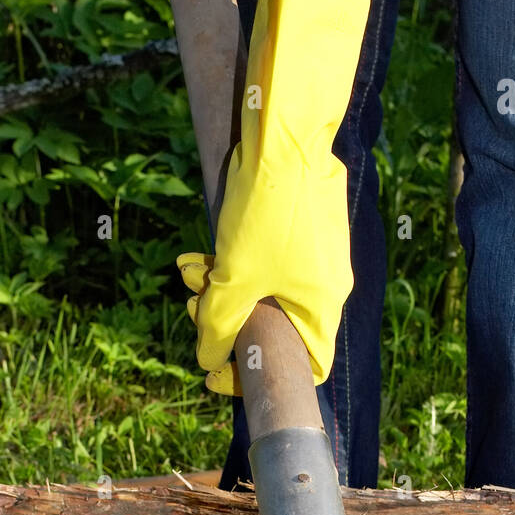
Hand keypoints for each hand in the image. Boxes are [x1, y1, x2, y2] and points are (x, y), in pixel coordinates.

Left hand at [178, 0, 374, 395]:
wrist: (285, 137)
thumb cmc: (267, 214)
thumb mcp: (233, 280)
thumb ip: (218, 325)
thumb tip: (207, 359)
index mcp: (322, 307)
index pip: (305, 366)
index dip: (256, 376)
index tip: (216, 374)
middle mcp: (324, 287)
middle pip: (272, 327)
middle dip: (224, 321)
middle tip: (192, 309)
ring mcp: (313, 257)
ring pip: (261, 291)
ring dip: (219, 289)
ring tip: (189, 273)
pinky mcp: (298, 231)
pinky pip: (262, 262)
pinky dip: (230, 264)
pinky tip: (196, 255)